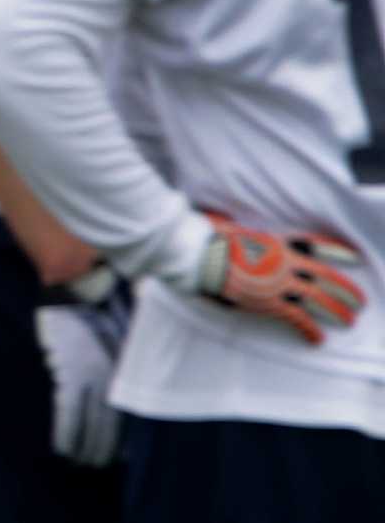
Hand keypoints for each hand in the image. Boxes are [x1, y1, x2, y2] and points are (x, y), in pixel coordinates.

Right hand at [36, 266, 132, 465]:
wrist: (77, 284)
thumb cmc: (104, 302)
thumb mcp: (126, 330)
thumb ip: (130, 354)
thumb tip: (140, 375)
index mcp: (124, 368)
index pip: (126, 412)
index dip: (124, 436)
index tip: (123, 455)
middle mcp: (110, 378)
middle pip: (110, 424)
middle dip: (104, 447)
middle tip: (99, 464)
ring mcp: (87, 377)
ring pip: (90, 424)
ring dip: (86, 446)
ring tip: (82, 462)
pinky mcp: (66, 373)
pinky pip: (67, 412)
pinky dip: (66, 433)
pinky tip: (64, 449)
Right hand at [186, 213, 365, 345]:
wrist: (201, 258)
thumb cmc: (211, 241)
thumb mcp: (229, 227)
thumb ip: (236, 226)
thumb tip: (223, 220)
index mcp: (279, 241)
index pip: (316, 244)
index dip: (338, 251)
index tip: (354, 257)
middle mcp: (286, 262)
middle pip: (327, 276)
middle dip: (347, 289)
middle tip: (359, 300)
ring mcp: (280, 283)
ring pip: (319, 299)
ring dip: (337, 311)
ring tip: (349, 320)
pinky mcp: (271, 302)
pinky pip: (297, 318)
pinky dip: (309, 330)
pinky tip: (317, 339)